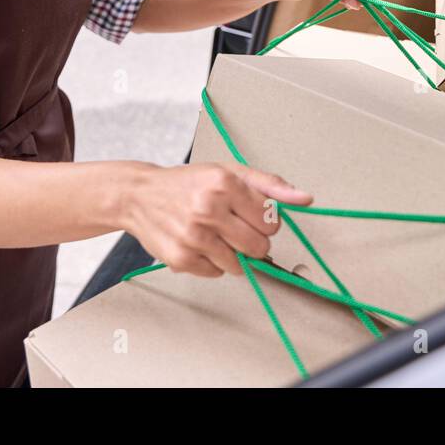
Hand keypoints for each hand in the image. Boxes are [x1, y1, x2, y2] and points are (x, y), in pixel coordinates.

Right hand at [126, 163, 313, 276]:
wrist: (139, 195)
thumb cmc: (187, 184)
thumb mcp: (229, 172)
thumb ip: (269, 185)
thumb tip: (305, 198)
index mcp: (224, 183)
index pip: (271, 221)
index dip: (264, 221)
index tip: (250, 215)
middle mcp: (208, 209)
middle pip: (259, 246)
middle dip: (252, 240)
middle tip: (233, 227)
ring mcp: (194, 236)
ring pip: (239, 264)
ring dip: (231, 253)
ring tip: (214, 234)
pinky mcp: (181, 259)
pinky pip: (216, 273)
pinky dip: (212, 263)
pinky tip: (199, 244)